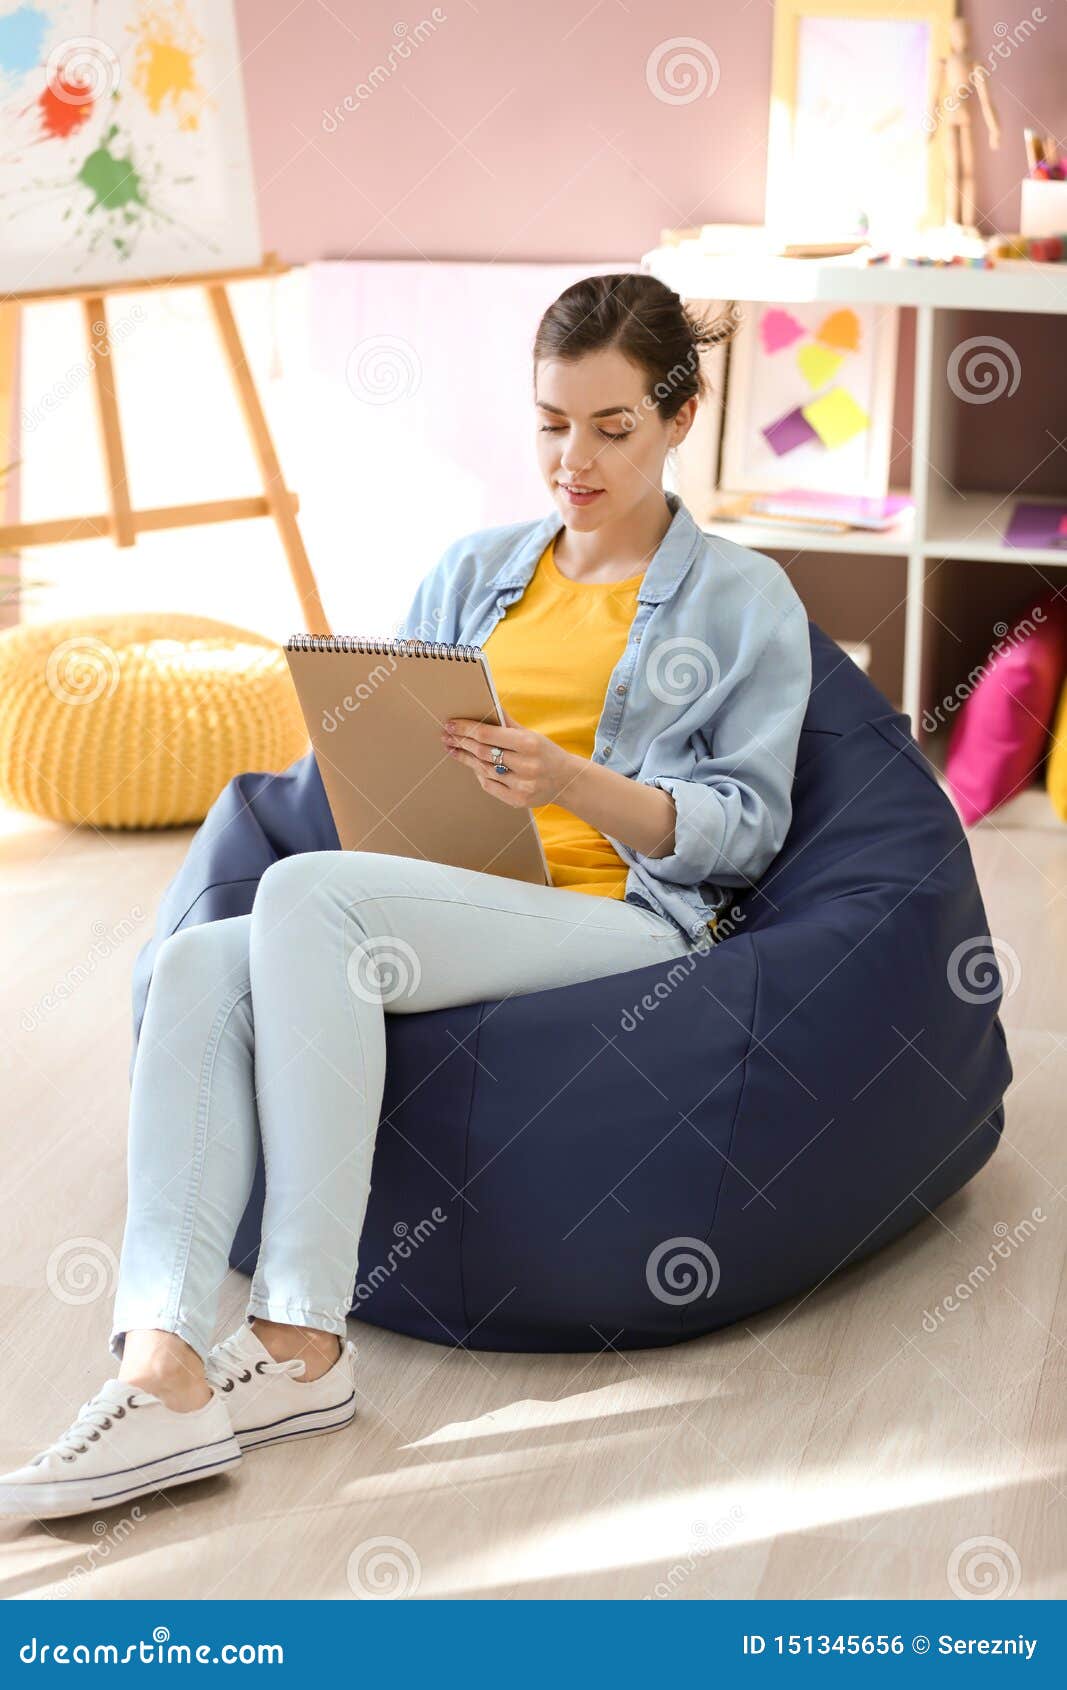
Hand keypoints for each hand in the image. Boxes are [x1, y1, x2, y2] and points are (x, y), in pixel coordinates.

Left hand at [441, 708, 577, 807]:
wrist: (567, 780)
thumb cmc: (545, 752)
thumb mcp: (531, 734)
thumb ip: (507, 723)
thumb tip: (486, 707)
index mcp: (528, 744)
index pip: (488, 735)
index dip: (466, 729)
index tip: (450, 724)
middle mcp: (526, 766)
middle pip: (482, 753)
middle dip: (461, 742)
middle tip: (446, 736)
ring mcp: (522, 785)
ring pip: (484, 770)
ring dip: (466, 758)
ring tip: (454, 749)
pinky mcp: (518, 800)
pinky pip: (490, 786)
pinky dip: (480, 774)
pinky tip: (472, 765)